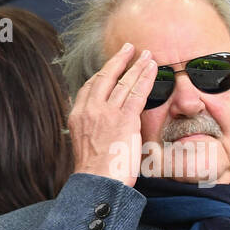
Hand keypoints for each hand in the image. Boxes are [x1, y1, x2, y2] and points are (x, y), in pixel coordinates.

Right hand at [68, 43, 156, 187]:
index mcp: (78, 115)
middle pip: (105, 77)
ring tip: (147, 55)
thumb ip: (93, 130)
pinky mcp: (124, 119)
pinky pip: (137, 93)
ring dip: (136, 66)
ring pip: (123, 82)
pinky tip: (152, 68)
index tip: (111, 66)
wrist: (97, 181)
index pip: (90, 87)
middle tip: (128, 49)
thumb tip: (100, 128)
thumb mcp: (86, 145)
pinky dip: (145, 78)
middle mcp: (89, 109)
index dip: (103, 74)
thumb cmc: (96, 171)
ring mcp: (106, 112)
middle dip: (118, 61)